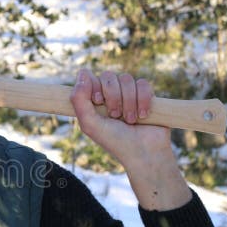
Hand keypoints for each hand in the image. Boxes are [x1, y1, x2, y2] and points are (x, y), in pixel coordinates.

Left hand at [70, 69, 190, 209]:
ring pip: (126, 79)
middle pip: (108, 76)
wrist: (144, 152)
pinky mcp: (146, 95)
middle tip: (116, 116)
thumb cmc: (115, 141)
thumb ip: (79, 101)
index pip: (88, 77)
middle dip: (113, 96)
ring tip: (130, 120)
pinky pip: (143, 83)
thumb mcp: (90, 124)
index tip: (97, 101)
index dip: (93, 85)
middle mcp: (110, 94)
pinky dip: (143, 100)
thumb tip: (82, 74)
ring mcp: (128, 93)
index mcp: (93, 100)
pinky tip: (143, 116)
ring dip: (128, 102)